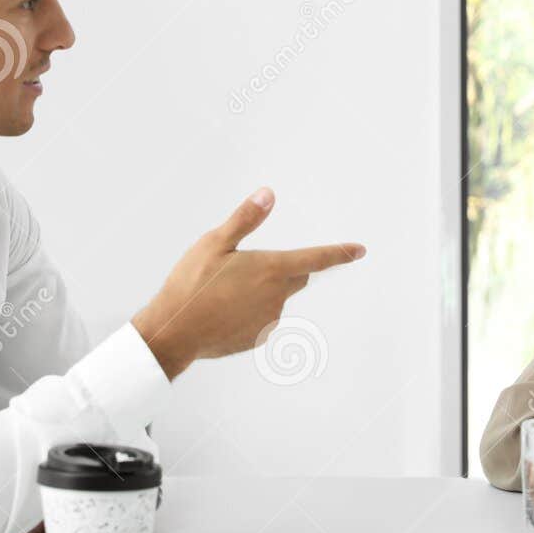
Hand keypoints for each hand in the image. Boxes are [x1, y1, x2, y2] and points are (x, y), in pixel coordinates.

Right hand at [132, 187, 365, 377]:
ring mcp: (269, 320)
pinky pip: (262, 318)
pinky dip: (250, 311)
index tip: (359, 250)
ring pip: (276, 298)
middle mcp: (277, 296)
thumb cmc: (191, 285)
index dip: (339, 253)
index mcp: (271, 269)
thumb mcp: (214, 243)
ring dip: (263, 291)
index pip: (316, 258)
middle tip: (249, 265)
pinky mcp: (258, 337)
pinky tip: (223, 310)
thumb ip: (245, 219)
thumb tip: (268, 195)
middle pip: (297, 276)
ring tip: (224, 290)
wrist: (174, 332)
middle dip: (286, 268)